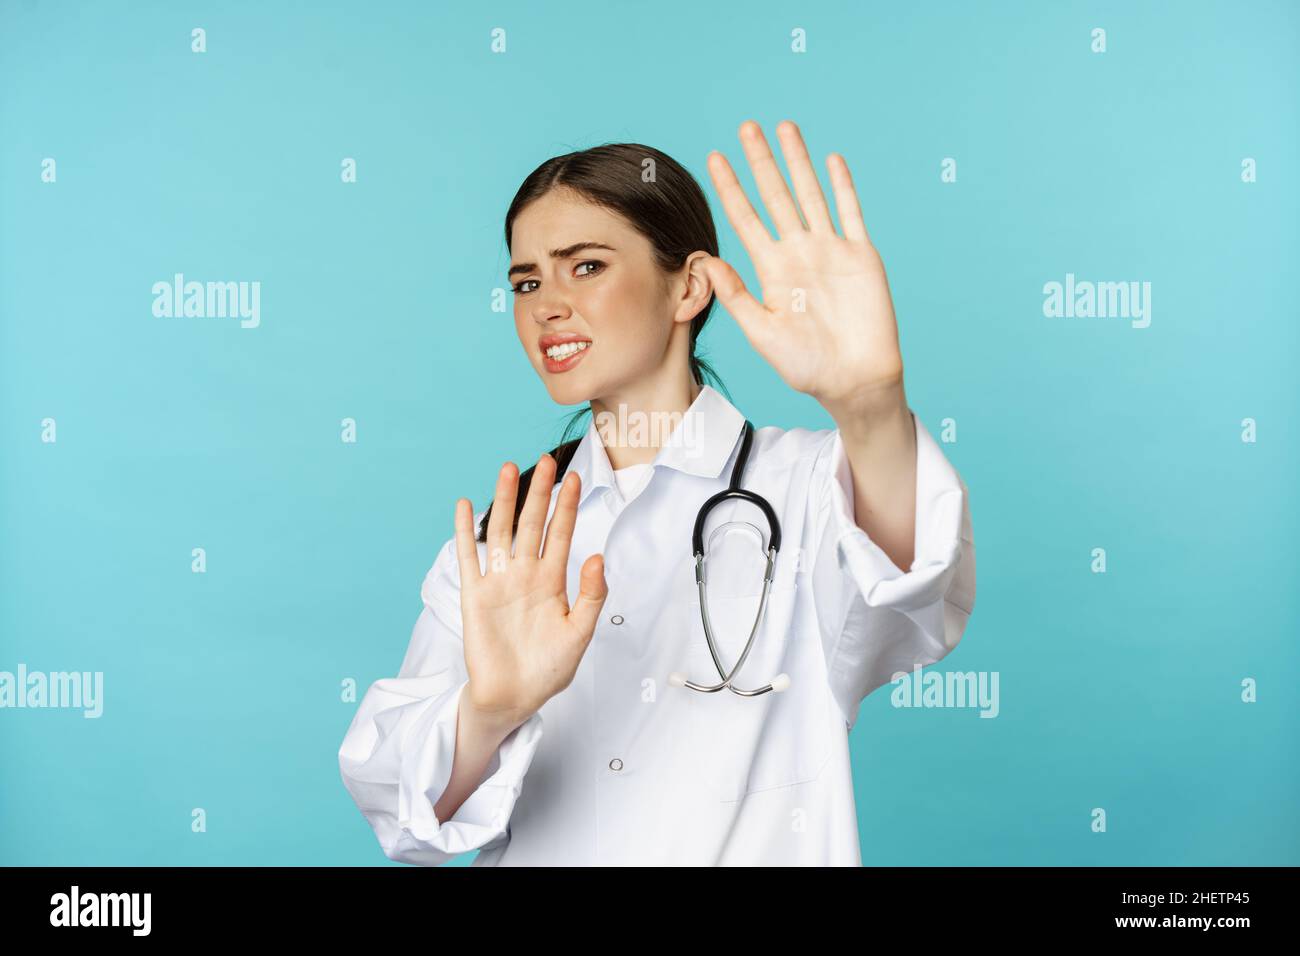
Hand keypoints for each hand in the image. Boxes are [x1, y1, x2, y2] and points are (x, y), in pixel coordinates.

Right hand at [453, 455, 607, 732]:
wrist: (514, 696)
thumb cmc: (548, 669)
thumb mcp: (579, 633)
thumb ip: (591, 595)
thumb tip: (596, 556)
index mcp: (552, 582)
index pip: (561, 534)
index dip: (568, 506)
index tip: (576, 478)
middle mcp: (526, 575)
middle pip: (532, 524)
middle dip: (539, 493)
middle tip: (546, 460)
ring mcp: (499, 582)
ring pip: (501, 531)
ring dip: (504, 501)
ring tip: (508, 469)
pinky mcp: (475, 595)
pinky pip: (469, 557)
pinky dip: (465, 531)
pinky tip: (464, 504)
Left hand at [702, 119, 905, 416]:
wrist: (854, 380)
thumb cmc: (806, 366)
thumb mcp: (762, 332)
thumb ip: (737, 296)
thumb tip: (708, 260)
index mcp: (772, 270)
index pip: (746, 219)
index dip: (731, 188)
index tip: (714, 158)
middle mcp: (799, 253)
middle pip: (776, 196)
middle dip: (761, 161)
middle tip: (746, 127)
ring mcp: (830, 250)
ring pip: (811, 194)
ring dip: (798, 161)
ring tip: (784, 128)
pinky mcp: (861, 255)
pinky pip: (850, 212)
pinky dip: (842, 186)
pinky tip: (831, 160)